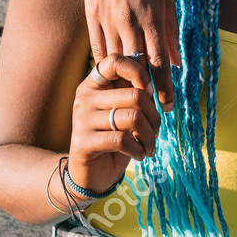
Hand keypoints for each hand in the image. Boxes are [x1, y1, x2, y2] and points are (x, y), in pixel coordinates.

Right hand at [66, 53, 161, 195]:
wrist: (91, 175)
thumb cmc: (114, 140)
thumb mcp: (124, 113)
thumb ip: (134, 95)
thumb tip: (154, 83)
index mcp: (94, 84)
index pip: (115, 61)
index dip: (139, 72)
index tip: (150, 91)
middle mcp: (84, 98)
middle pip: (135, 95)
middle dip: (154, 116)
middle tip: (156, 131)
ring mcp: (81, 119)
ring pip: (132, 118)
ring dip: (150, 136)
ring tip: (150, 146)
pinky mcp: (83, 142)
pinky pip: (122, 140)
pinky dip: (139, 149)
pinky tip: (140, 155)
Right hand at [82, 0, 179, 109]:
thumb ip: (171, 31)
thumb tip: (176, 62)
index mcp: (150, 15)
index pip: (158, 62)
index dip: (163, 87)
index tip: (167, 107)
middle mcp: (128, 20)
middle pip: (136, 67)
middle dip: (144, 92)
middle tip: (150, 112)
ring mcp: (106, 17)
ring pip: (114, 61)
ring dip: (123, 82)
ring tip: (130, 101)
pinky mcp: (91, 14)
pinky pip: (97, 47)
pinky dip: (104, 64)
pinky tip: (110, 79)